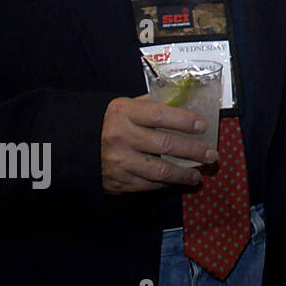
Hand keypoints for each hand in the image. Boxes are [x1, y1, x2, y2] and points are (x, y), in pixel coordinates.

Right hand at [101, 94, 218, 193]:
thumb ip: (152, 104)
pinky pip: (148, 185)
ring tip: (198, 174)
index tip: (203, 125)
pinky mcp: (118, 181)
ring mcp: (119, 162)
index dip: (184, 120)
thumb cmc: (108, 123)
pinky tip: (178, 181)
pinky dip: (166, 184)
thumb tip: (184, 101)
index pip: (160, 115)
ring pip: (160, 171)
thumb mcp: (125, 106)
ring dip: (184, 174)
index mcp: (124, 113)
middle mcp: (121, 137)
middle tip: (211, 154)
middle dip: (194, 151)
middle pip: (166, 145)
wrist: (74, 145)